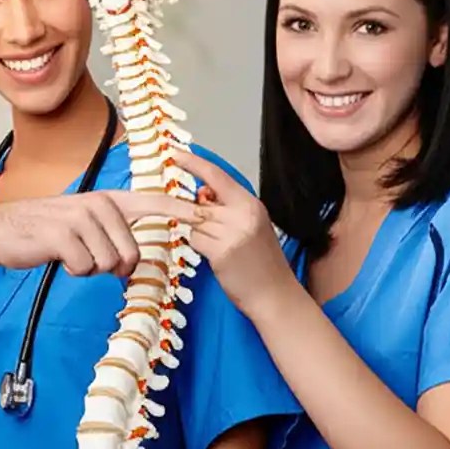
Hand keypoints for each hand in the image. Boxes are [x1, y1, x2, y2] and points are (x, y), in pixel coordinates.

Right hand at [0, 190, 200, 277]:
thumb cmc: (42, 232)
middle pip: (131, 253)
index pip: (153, 203)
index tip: (204, 215)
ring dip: (90, 269)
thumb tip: (133, 259)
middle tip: (89, 260)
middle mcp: (98, 204)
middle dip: (114, 267)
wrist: (0, 233)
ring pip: (109, 263)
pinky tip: (58, 257)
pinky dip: (73, 271)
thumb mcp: (81, 222)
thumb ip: (109, 231)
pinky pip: (85, 268)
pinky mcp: (64, 235)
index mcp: (107, 200)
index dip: (180, 211)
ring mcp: (80, 218)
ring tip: (70, 254)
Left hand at [172, 150, 296, 317]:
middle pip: (200, 203)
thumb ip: (226, 208)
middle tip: (205, 226)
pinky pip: (195, 240)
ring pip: (194, 222)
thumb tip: (200, 194)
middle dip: (193, 212)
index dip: (194, 163)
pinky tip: (216, 257)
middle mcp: (242, 214)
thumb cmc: (261, 261)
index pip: (217, 176)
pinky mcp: (221, 252)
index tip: (174, 154)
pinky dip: (199, 247)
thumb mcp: (249, 226)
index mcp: (250, 204)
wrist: (275, 294)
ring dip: (199, 234)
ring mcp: (231, 233)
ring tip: (220, 248)